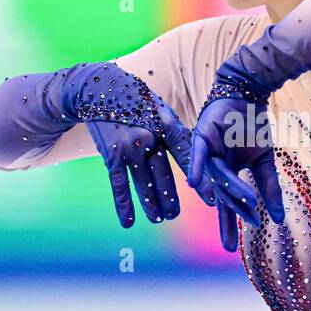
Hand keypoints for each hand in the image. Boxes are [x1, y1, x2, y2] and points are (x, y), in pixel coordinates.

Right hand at [86, 99, 212, 227]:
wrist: (98, 89)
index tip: (211, 198)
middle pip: (165, 176)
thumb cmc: (136, 100)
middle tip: (176, 214)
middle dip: (171, 198)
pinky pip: (119, 185)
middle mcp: (150, 137)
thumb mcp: (160, 109)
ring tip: (159, 218)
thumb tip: (193, 153)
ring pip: (144, 184)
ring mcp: (129, 148)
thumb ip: (175, 131)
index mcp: (167, 125)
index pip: (187, 158)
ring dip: (152, 205)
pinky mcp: (111, 155)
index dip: (201, 180)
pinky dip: (124, 205)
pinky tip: (128, 221)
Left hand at [187, 95, 285, 250]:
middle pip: (222, 195)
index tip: (233, 248)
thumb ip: (269, 189)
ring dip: (219, 192)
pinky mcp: (201, 136)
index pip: (231, 202)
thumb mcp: (264, 162)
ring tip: (223, 209)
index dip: (233, 222)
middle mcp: (214, 167)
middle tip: (227, 245)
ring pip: (215, 177)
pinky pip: (197, 155)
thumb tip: (279, 219)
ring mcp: (207, 153)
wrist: (248, 96)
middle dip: (225, 220)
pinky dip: (197, 168)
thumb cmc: (253, 127)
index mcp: (227, 174)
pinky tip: (194, 183)